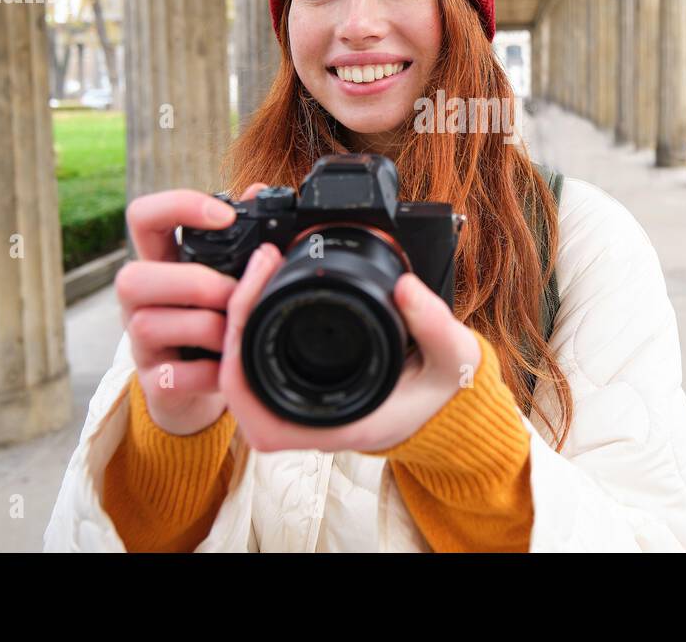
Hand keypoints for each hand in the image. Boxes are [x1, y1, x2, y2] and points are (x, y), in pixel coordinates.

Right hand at [117, 182, 267, 435]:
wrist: (202, 388)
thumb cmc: (217, 319)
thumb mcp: (228, 275)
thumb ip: (243, 237)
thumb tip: (259, 191)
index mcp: (162, 263)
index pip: (143, 217)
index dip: (177, 207)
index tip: (225, 216)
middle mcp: (141, 300)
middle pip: (130, 277)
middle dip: (192, 282)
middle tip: (234, 293)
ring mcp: (143, 343)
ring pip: (146, 325)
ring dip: (204, 327)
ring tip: (236, 332)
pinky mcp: (155, 383)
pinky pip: (169, 377)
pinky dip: (206, 374)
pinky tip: (229, 369)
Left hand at [217, 244, 482, 453]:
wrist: (445, 411)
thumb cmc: (442, 394)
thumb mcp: (451, 357)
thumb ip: (434, 323)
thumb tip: (404, 286)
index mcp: (330, 425)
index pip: (250, 390)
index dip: (239, 334)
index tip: (258, 279)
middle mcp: (303, 423)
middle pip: (234, 372)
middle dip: (235, 311)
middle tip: (260, 259)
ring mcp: (295, 410)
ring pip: (240, 366)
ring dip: (241, 316)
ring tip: (263, 264)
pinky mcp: (297, 392)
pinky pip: (257, 362)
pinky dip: (255, 324)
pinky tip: (268, 286)